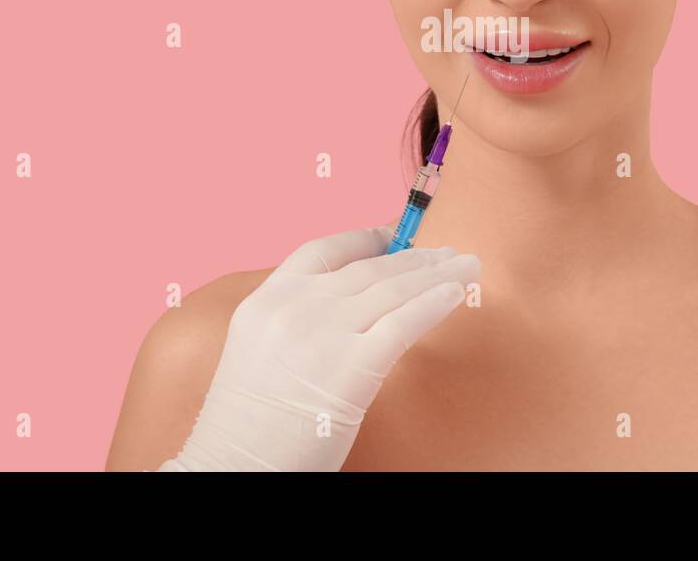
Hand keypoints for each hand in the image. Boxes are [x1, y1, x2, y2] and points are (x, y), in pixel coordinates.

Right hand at [157, 225, 478, 470]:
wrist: (231, 464)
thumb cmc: (247, 424)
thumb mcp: (257, 350)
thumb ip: (294, 320)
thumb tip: (350, 305)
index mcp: (267, 300)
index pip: (325, 250)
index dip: (365, 237)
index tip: (393, 234)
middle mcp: (294, 307)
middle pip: (369, 267)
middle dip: (415, 257)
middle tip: (446, 252)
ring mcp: (323, 334)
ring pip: (393, 288)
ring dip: (437, 273)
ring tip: (466, 266)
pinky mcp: (351, 367)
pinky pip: (404, 323)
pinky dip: (434, 303)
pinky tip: (455, 294)